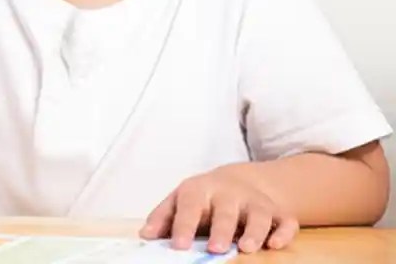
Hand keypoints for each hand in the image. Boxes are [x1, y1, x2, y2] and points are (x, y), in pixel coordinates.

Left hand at [140, 165, 299, 253]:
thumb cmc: (202, 198)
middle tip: (214, 249)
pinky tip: (276, 245)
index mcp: (199, 190)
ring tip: (246, 248)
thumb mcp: (179, 201)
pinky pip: (286, 221)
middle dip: (221, 229)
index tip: (178, 246)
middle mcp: (229, 193)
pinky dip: (283, 232)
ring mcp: (255, 201)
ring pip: (258, 215)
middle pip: (226, 210)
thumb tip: (145, 235)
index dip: (183, 226)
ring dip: (254, 231)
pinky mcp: (278, 212)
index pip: (189, 206)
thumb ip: (163, 218)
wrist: (239, 181)